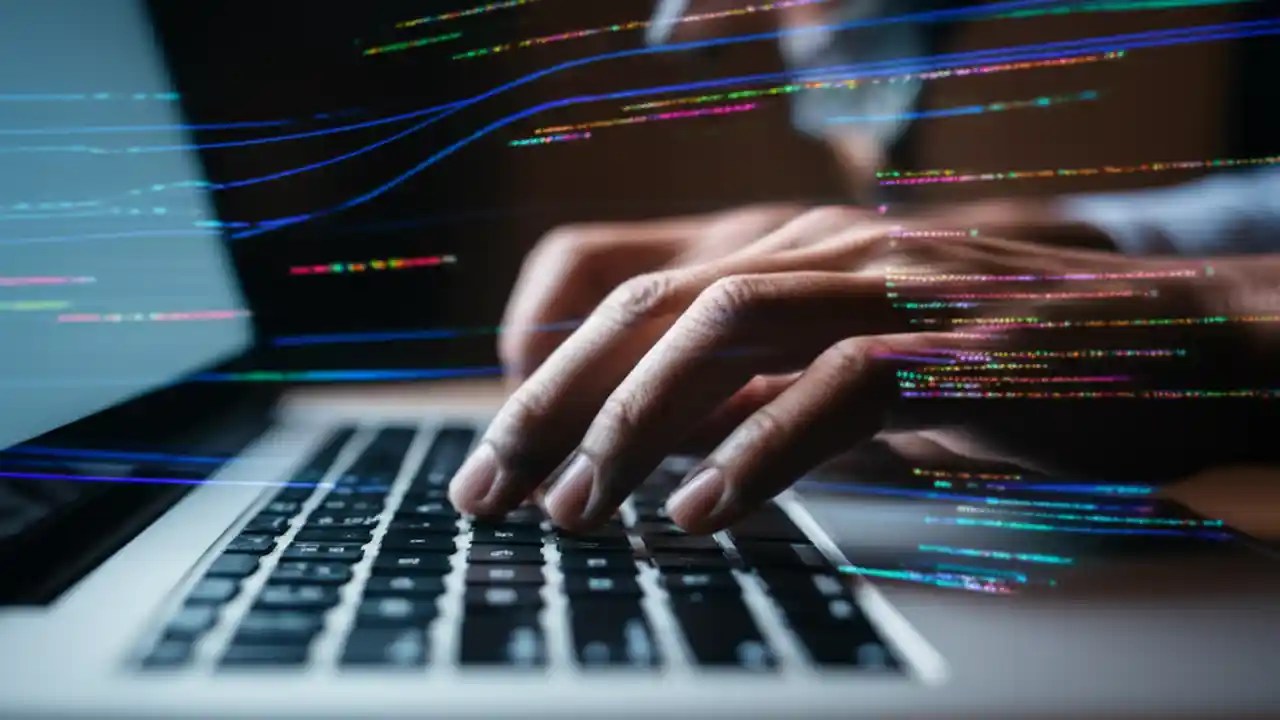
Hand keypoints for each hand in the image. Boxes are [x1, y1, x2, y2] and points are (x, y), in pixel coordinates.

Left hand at [454, 206, 1273, 532]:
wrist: (1170, 344)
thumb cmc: (1002, 363)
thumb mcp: (854, 371)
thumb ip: (763, 390)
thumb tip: (664, 449)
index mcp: (790, 253)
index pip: (630, 284)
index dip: (547, 356)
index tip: (503, 444)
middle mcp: (824, 251)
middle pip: (649, 309)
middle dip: (554, 403)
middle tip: (490, 491)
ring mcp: (890, 286)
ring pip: (726, 328)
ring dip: (636, 424)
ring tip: (578, 510)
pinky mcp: (957, 344)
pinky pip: (839, 385)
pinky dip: (763, 446)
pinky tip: (706, 511)